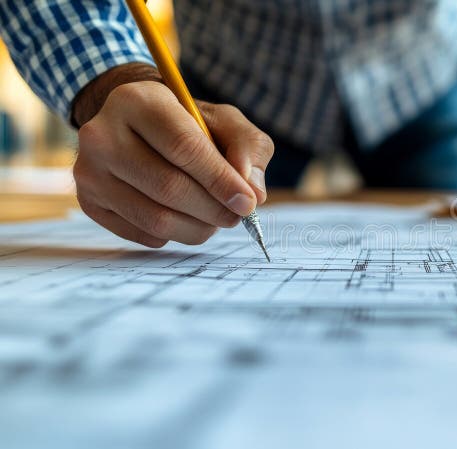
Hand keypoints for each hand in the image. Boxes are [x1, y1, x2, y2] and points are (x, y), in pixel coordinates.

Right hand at [73, 71, 272, 247]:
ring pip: (155, 218)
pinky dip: (174, 235)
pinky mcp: (89, 202)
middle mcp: (102, 134)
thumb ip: (248, 148)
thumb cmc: (188, 124)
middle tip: (236, 216)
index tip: (247, 202)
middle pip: (168, 187)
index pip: (184, 147)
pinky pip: (141, 233)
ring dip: (197, 228)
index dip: (220, 180)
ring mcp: (89, 171)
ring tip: (215, 219)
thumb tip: (253, 192)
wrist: (136, 128)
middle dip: (213, 209)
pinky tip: (186, 219)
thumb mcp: (225, 121)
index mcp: (137, 101)